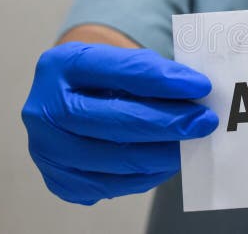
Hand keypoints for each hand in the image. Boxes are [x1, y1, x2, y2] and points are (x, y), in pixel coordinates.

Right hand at [21, 42, 217, 204]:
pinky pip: (111, 184)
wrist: (69, 104)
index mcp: (61, 65)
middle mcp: (43, 108)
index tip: (200, 85)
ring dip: (162, 153)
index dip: (162, 80)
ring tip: (192, 142)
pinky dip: (147, 174)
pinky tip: (169, 161)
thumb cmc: (104, 80)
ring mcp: (47, 149)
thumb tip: (195, 94)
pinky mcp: (60, 181)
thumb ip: (153, 73)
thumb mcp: (119, 62)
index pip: (118, 70)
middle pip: (113, 120)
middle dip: (167, 122)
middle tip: (203, 121)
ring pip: (114, 158)